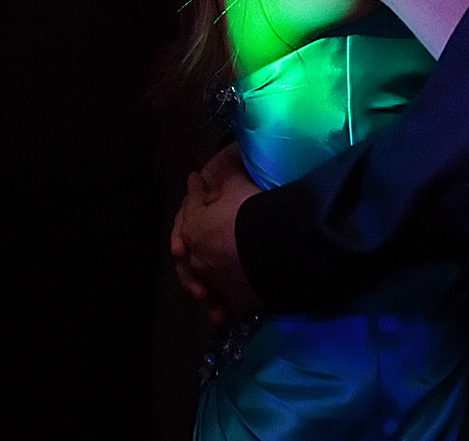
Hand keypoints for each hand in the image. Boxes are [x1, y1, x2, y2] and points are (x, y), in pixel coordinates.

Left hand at [170, 146, 263, 322]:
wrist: (281, 250)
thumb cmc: (255, 212)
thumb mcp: (238, 183)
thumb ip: (226, 172)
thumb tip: (223, 157)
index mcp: (194, 229)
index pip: (192, 206)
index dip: (195, 190)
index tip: (196, 179)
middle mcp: (198, 260)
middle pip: (190, 249)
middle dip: (189, 239)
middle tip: (187, 238)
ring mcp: (216, 284)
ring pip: (202, 281)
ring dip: (199, 280)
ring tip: (200, 284)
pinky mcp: (236, 302)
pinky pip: (224, 305)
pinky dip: (219, 306)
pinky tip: (219, 310)